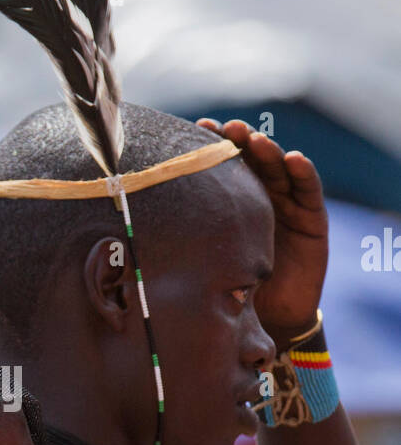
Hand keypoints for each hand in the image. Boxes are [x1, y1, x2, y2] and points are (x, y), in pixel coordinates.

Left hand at [197, 119, 328, 347]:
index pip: (222, 166)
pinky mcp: (312, 217)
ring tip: (256, 140)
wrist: (272, 317)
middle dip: (239, 141)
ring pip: (278, 167)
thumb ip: (186, 240)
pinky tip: (295, 159)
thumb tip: (132, 226)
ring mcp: (287, 203)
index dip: (212, 145)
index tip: (197, 128)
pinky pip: (308, 190)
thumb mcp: (206, 259)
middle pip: (250, 159)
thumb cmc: (234, 287)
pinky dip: (304, 173)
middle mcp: (260, 195)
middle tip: (226, 128)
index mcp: (232, 201)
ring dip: (268, 151)